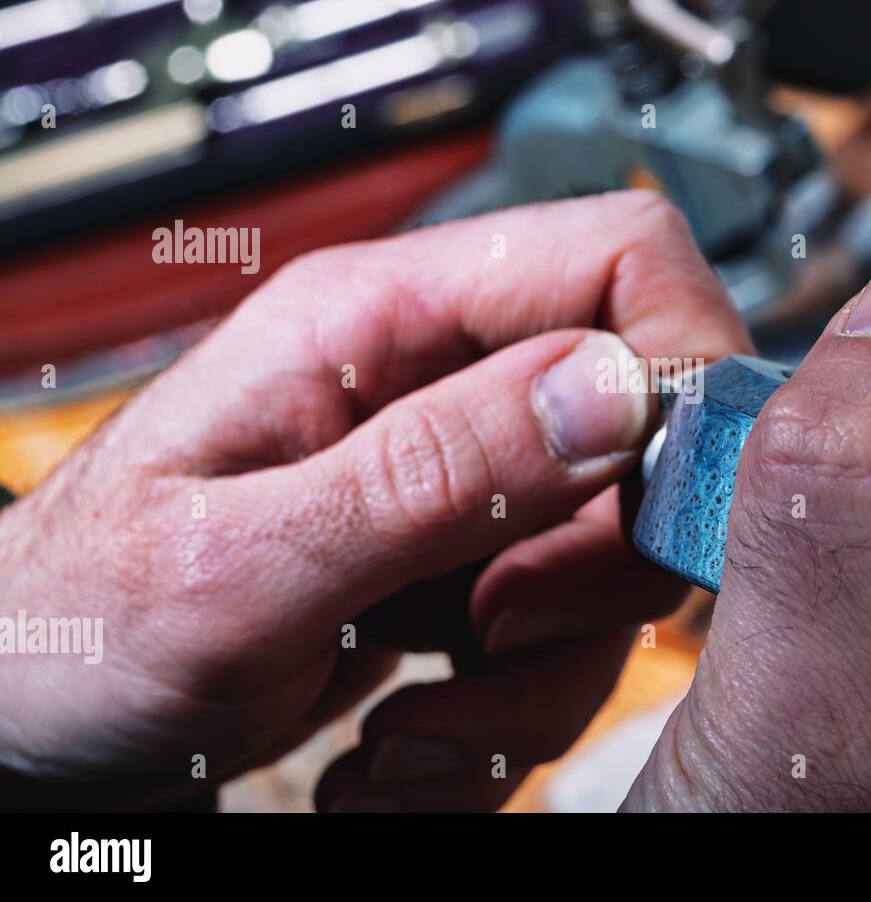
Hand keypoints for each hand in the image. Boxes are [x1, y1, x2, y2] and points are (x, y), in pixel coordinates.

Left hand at [0, 191, 750, 809]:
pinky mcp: (463, 568)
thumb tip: (614, 391)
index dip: (681, 364)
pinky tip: (409, 734)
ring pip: (611, 557)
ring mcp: (457, 484)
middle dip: (599, 566)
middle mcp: (437, 386)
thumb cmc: (77, 625)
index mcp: (382, 319)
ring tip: (418, 724)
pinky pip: (563, 634)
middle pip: (640, 431)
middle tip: (499, 633)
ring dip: (544, 671)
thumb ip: (432, 470)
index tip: (656, 506)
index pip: (617, 262)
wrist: (34, 716)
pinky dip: (511, 709)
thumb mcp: (242, 560)